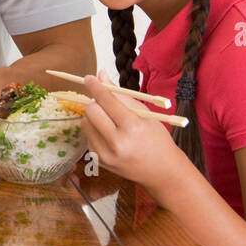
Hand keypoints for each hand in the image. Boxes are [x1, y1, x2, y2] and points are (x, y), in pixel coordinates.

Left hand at [79, 70, 190, 201]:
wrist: (161, 171)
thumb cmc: (156, 138)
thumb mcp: (144, 113)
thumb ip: (121, 95)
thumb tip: (100, 75)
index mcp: (132, 126)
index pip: (106, 100)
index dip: (96, 86)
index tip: (89, 78)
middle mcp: (116, 142)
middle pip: (90, 111)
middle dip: (95, 103)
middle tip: (104, 104)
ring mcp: (105, 153)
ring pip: (85, 123)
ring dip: (93, 117)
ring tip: (111, 122)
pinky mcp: (97, 160)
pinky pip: (87, 136)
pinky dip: (95, 131)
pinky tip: (110, 136)